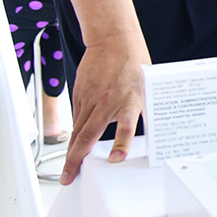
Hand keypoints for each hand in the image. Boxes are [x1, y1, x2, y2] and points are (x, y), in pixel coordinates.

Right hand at [61, 32, 149, 184]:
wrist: (113, 40)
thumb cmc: (133, 63)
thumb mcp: (146, 88)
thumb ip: (140, 110)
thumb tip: (148, 131)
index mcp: (130, 98)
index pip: (127, 124)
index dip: (122, 142)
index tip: (117, 158)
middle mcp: (108, 101)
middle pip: (88, 134)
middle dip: (77, 159)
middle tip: (71, 176)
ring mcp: (90, 98)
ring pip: (77, 129)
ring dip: (71, 151)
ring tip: (68, 168)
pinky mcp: (80, 94)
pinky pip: (76, 117)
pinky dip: (74, 132)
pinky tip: (73, 144)